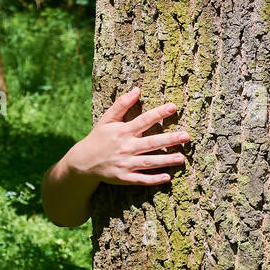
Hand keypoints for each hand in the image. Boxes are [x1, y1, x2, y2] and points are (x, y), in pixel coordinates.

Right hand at [68, 86, 189, 184]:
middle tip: (186, 136)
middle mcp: (126, 147)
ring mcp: (125, 164)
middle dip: (170, 139)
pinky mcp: (124, 178)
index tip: (173, 107)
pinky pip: (141, 179)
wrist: (83, 163)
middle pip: (151, 142)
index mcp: (123, 132)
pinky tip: (167, 177)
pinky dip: (153, 179)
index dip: (158, 113)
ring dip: (166, 160)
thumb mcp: (106, 120)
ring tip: (182, 158)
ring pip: (149, 162)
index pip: (143, 120)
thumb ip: (121, 104)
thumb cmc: (98, 138)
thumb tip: (137, 89)